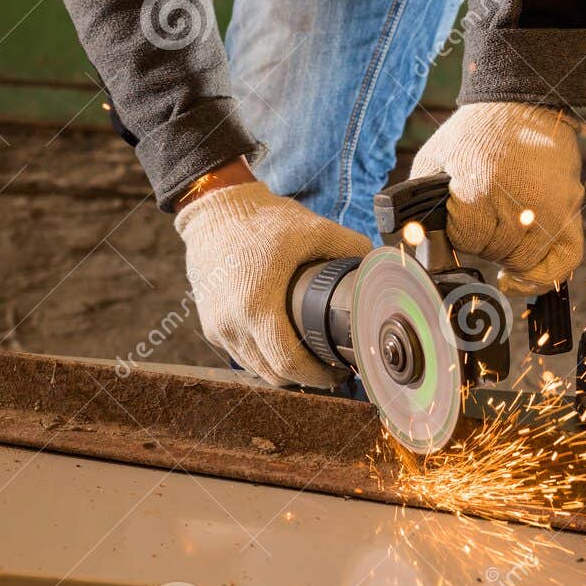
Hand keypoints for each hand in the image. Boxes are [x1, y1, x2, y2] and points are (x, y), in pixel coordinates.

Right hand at [173, 179, 371, 386]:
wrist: (215, 208)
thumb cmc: (261, 219)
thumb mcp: (312, 228)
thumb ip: (348, 246)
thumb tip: (375, 263)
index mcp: (257, 306)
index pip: (289, 364)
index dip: (318, 376)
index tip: (338, 371)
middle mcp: (232, 324)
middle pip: (274, 374)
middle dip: (305, 377)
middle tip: (329, 367)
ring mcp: (218, 327)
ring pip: (256, 368)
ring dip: (282, 369)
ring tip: (307, 357)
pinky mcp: (210, 323)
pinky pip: (240, 354)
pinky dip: (262, 356)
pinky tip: (280, 343)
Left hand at [410, 101, 583, 293]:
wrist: (522, 103)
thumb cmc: (475, 132)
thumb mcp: (434, 159)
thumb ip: (421, 202)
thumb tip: (416, 243)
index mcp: (479, 188)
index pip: (467, 241)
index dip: (459, 233)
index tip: (459, 218)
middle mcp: (518, 202)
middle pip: (496, 253)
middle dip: (483, 243)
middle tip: (481, 221)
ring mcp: (549, 208)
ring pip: (526, 262)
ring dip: (509, 255)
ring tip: (501, 236)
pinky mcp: (570, 209)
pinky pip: (563, 260)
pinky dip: (543, 275)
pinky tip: (523, 274)